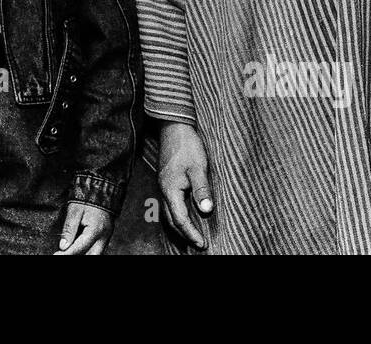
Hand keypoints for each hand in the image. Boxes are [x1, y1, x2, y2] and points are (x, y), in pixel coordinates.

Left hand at [55, 202, 113, 254]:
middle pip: (92, 256)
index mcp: (95, 230)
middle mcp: (104, 237)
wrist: (101, 189)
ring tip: (70, 251)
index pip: (79, 248)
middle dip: (78, 256)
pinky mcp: (106, 235)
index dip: (66, 254)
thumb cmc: (87, 198)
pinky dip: (87, 250)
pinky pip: (97, 248)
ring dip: (83, 254)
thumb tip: (63, 246)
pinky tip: (78, 249)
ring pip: (96, 254)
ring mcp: (107, 237)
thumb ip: (69, 229)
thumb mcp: (75, 211)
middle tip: (64, 254)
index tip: (55, 255)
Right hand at [158, 121, 212, 249]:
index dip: (191, 233)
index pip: (180, 219)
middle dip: (185, 234)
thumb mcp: (198, 168)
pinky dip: (177, 215)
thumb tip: (206, 210)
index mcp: (171, 190)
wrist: (173, 127)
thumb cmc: (187, 146)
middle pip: (171, 220)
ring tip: (192, 235)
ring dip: (180, 226)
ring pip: (169, 213)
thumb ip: (202, 190)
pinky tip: (186, 214)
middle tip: (198, 244)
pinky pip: (169, 204)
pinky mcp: (166, 180)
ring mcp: (164, 185)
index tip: (203, 244)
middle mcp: (164, 190)